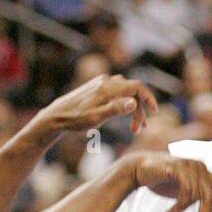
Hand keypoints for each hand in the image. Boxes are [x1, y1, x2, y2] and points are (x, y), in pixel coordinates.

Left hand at [41, 74, 157, 137]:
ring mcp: (101, 83)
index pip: (137, 87)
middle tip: (139, 130)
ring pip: (126, 92)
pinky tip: (122, 116)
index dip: (149, 98)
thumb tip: (133, 102)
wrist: (56, 116)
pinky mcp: (97, 88)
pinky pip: (117, 93)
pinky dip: (124, 104)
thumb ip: (115, 109)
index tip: (155, 112)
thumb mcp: (96, 118)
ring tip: (134, 128)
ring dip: (133, 108)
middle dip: (139, 110)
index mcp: (108, 88)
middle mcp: (106, 82)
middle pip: (133, 91)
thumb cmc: (75, 120)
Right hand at [130, 152, 211, 211]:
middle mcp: (200, 167)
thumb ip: (196, 194)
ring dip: (182, 211)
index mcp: (203, 173)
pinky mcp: (179, 168)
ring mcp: (190, 166)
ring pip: (197, 197)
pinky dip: (177, 208)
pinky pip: (185, 194)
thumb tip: (210, 200)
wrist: (139, 169)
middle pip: (211, 197)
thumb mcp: (182, 189)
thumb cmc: (161, 179)